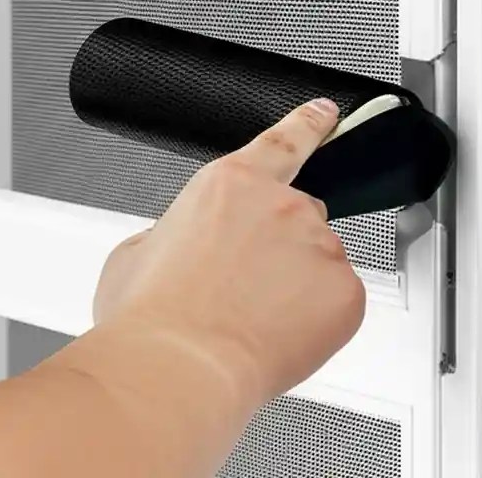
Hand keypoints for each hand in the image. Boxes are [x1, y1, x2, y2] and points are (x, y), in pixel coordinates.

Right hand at [92, 98, 366, 404]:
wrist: (179, 367)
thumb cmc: (151, 318)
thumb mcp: (137, 254)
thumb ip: (176, 235)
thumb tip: (180, 248)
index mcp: (230, 185)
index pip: (284, 141)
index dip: (310, 125)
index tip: (327, 113)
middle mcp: (281, 205)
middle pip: (299, 218)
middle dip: (280, 250)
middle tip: (241, 291)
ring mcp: (319, 244)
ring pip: (318, 263)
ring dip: (296, 288)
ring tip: (249, 322)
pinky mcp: (345, 288)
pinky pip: (338, 301)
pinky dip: (316, 321)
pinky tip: (277, 336)